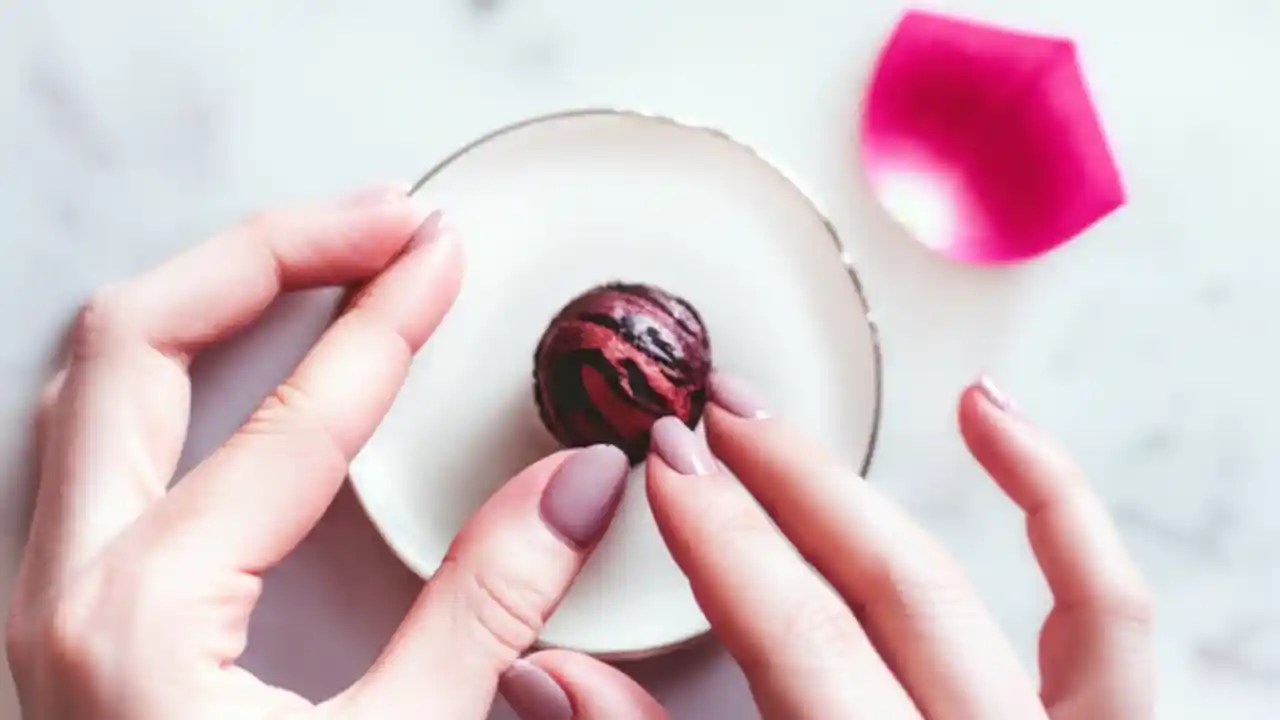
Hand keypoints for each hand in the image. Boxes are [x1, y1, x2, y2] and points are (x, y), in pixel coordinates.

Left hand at [5, 189, 662, 719]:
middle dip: (273, 254)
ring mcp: (47, 594)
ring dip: (213, 297)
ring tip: (319, 260)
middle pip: (140, 338)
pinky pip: (95, 434)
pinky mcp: (64, 612)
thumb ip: (490, 606)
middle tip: (379, 221)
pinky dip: (175, 367)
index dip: (390, 322)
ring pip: (99, 377)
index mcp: (146, 619)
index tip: (448, 257)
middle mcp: (66, 587)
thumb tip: (583, 485)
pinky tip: (244, 367)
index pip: (299, 418)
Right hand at [631, 373, 1152, 718]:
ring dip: (868, 488)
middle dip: (776, 495)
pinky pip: (1105, 611)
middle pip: (872, 601)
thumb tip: (548, 675)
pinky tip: (994, 417)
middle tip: (707, 423)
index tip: (669, 468)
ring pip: (964, 590)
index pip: (795, 647)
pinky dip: (1056, 503)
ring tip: (792, 418)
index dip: (722, 546)